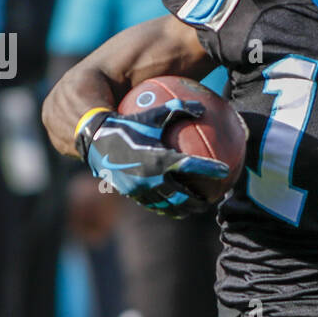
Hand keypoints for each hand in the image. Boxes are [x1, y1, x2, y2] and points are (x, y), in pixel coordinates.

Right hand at [76, 99, 227, 217]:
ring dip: (184, 208)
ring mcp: (140, 189)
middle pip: (183, 196)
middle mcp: (150, 178)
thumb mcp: (151, 113)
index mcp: (158, 158)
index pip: (190, 166)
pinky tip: (174, 205)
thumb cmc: (125, 121)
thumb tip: (202, 108)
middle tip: (213, 197)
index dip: (209, 169)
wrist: (93, 138)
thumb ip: (177, 109)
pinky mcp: (131, 193)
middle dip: (199, 200)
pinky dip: (166, 206)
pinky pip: (153, 204)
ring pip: (168, 205)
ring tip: (196, 207)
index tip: (225, 170)